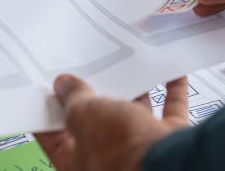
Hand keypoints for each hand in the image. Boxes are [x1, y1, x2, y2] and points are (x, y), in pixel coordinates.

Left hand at [35, 75, 188, 170]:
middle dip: (99, 95)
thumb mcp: (85, 116)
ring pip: (136, 115)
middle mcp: (110, 163)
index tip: (52, 88)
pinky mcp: (167, 142)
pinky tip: (170, 72)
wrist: (171, 163)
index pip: (55, 139)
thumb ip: (74, 99)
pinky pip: (170, 111)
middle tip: (91, 69)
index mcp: (78, 166)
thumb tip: (64, 86)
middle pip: (99, 125)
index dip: (52, 112)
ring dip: (136, 90)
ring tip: (128, 64)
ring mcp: (140, 153)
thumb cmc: (123, 153)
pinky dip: (172, 91)